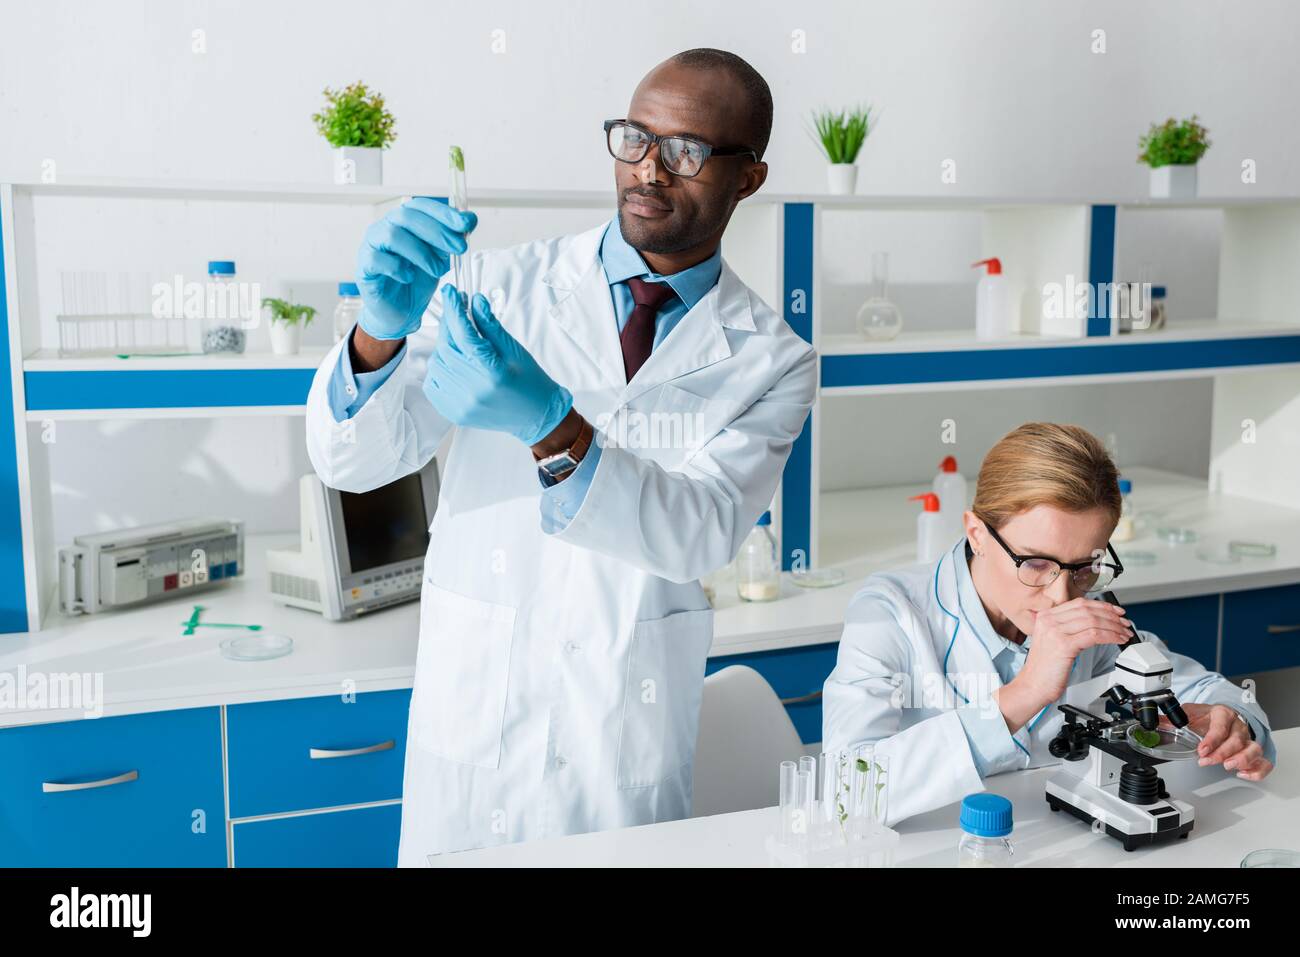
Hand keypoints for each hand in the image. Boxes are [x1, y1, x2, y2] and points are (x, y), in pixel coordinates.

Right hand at [355, 198, 476, 339]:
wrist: (401, 311)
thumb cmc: (418, 280)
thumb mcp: (440, 258)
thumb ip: (450, 239)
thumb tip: (469, 220)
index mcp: (403, 222)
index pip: (420, 206)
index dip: (444, 212)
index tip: (467, 223)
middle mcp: (384, 228)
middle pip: (406, 217)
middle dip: (437, 231)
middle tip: (459, 247)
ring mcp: (371, 246)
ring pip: (392, 235)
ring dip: (421, 252)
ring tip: (438, 270)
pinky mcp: (364, 267)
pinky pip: (377, 259)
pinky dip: (397, 267)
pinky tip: (409, 277)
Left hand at [423, 285, 572, 445]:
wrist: (536, 415)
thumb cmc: (530, 381)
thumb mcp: (514, 349)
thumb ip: (490, 325)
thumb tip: (474, 302)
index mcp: (492, 372)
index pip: (463, 333)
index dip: (454, 310)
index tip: (450, 292)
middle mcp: (473, 390)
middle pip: (446, 347)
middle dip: (448, 324)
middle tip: (455, 311)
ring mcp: (461, 404)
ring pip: (437, 363)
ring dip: (443, 346)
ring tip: (458, 339)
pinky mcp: (454, 413)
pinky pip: (432, 384)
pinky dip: (438, 368)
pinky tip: (451, 361)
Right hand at [1009, 597, 1132, 715]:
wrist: (1033, 685)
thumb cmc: (1045, 669)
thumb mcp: (1052, 641)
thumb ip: (1067, 628)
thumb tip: (1095, 622)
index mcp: (1045, 617)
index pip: (1079, 604)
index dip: (1101, 606)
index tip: (1115, 611)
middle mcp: (1049, 621)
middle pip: (1088, 610)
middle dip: (1111, 615)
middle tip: (1124, 622)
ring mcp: (1055, 632)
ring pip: (1093, 621)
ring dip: (1114, 627)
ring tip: (1124, 633)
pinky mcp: (1064, 645)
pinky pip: (1094, 635)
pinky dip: (1111, 636)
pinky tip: (1117, 640)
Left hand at [1161, 703, 1272, 780]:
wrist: (1222, 714)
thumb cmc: (1207, 716)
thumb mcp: (1188, 714)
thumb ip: (1172, 719)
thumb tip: (1153, 722)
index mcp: (1222, 714)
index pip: (1221, 726)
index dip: (1212, 739)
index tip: (1201, 750)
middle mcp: (1238, 726)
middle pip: (1236, 740)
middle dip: (1221, 753)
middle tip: (1206, 761)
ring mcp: (1247, 739)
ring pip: (1254, 749)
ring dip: (1242, 760)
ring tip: (1228, 767)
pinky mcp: (1253, 752)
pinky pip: (1264, 762)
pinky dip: (1258, 770)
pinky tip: (1244, 775)